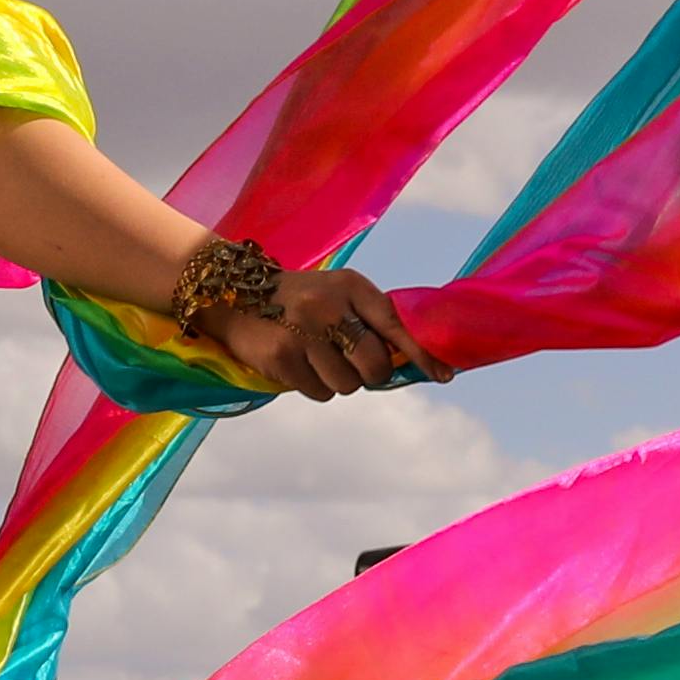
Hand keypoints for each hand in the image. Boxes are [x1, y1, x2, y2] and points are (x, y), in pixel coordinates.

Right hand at [219, 264, 418, 399]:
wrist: (234, 295)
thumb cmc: (299, 301)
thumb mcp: (337, 295)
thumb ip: (370, 321)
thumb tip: (408, 363)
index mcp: (351, 286)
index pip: (396, 325)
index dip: (421, 354)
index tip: (444, 376)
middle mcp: (329, 305)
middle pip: (375, 365)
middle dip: (369, 374)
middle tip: (349, 362)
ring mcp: (304, 331)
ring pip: (347, 385)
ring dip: (337, 381)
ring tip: (315, 357)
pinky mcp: (282, 356)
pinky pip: (319, 393)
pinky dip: (312, 386)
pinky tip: (297, 364)